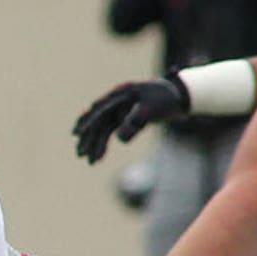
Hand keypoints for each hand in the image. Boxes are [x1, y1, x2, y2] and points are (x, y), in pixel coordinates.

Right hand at [72, 76, 187, 162]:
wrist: (178, 96)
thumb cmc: (166, 100)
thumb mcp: (152, 110)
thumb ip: (136, 122)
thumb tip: (120, 139)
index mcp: (121, 94)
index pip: (100, 110)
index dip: (88, 122)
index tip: (78, 134)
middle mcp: (116, 101)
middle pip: (97, 121)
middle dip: (88, 138)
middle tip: (80, 154)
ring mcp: (118, 110)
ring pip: (102, 129)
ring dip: (95, 144)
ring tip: (89, 161)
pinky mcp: (123, 118)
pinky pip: (108, 132)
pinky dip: (103, 144)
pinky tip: (98, 156)